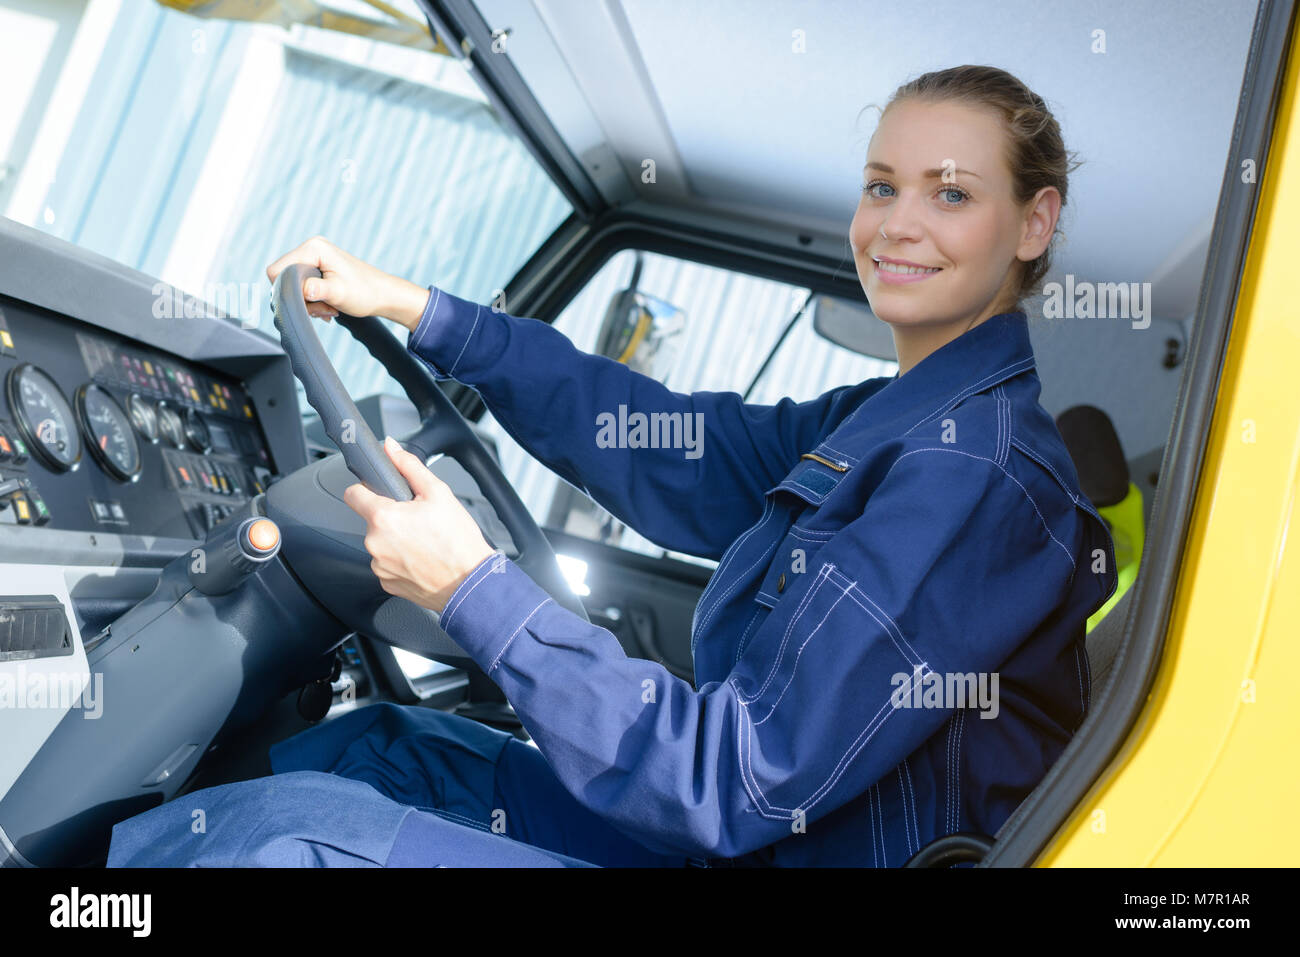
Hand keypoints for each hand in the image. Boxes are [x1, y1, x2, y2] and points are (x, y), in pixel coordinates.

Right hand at [266, 236, 429, 329]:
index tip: (307, 303)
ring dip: (309, 303)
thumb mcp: (339, 293)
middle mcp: (311, 248)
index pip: (276, 270)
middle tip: (323, 308)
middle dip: (300, 299)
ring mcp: (315, 258)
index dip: (285, 290)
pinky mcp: (318, 268)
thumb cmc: (365, 292)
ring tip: (330, 308)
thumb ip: (317, 290)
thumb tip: (300, 290)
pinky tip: (329, 306)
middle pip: (284, 278)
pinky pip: (304, 287)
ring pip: (294, 286)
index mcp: (313, 248)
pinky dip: (314, 301)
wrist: (384, 295)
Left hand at [343, 436, 497, 613]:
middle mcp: (375, 544)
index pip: (353, 494)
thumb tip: (391, 448)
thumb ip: (409, 466)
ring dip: (395, 540)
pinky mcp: (387, 583)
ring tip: (424, 542)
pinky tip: (422, 559)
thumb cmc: (458, 542)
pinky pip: (387, 565)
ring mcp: (379, 567)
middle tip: (419, 521)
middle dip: (391, 517)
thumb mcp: (438, 493)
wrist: (470, 584)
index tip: (379, 492)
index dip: (366, 489)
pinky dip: (401, 561)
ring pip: (380, 543)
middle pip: (372, 520)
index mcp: (383, 518)